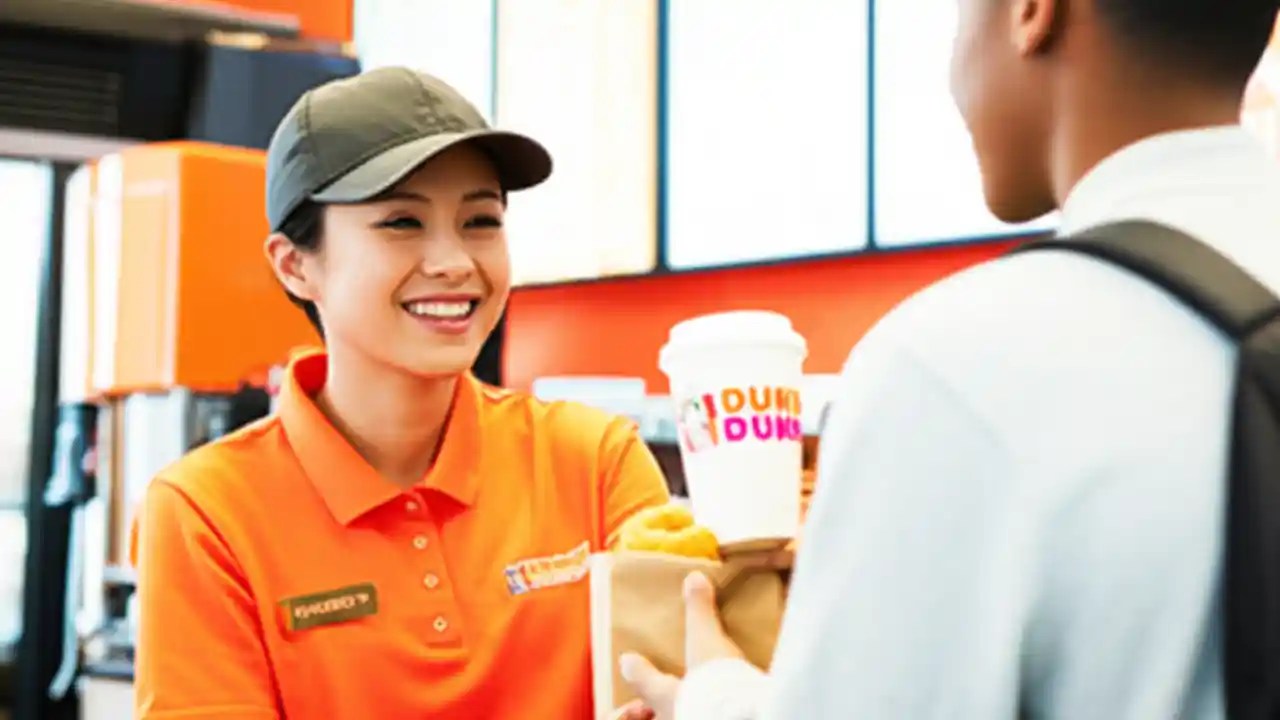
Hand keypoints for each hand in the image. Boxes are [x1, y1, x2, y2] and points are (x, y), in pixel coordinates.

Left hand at [617, 571, 744, 719]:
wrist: (740, 716)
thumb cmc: (713, 684)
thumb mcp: (705, 640)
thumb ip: (699, 612)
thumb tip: (694, 580)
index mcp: (665, 694)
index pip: (642, 680)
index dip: (635, 669)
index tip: (627, 659)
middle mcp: (675, 714)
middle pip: (656, 710)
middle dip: (653, 703)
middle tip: (654, 695)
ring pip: (680, 715)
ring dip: (684, 709)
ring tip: (694, 701)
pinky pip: (709, 717)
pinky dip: (713, 712)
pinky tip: (724, 707)